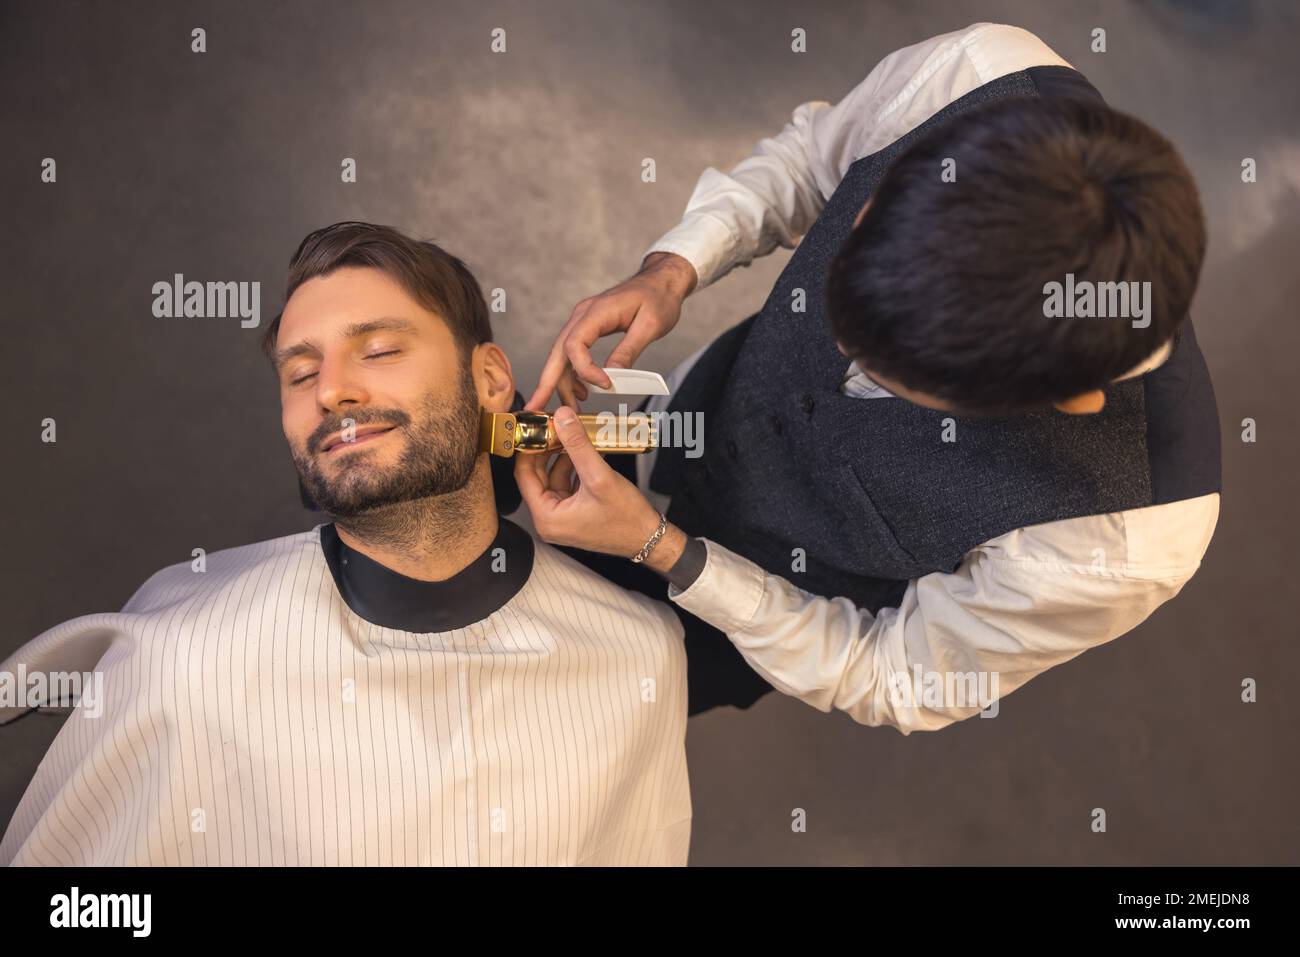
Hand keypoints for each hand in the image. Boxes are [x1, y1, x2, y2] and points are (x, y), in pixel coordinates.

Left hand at [515, 406, 686, 572]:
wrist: (649, 537)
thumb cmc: (627, 520)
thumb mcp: (599, 477)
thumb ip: (578, 445)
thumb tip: (563, 420)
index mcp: (547, 518)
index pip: (524, 476)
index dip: (529, 449)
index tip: (536, 430)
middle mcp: (550, 520)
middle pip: (537, 475)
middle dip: (547, 450)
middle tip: (555, 428)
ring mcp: (563, 516)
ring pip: (554, 476)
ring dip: (564, 456)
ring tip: (574, 436)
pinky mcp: (575, 512)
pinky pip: (567, 483)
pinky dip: (575, 467)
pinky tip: (587, 452)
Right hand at [526, 252, 697, 410]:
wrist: (660, 280)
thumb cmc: (658, 298)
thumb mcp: (650, 326)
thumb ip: (628, 350)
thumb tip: (611, 376)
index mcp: (596, 312)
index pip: (575, 345)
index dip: (584, 370)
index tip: (605, 385)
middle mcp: (583, 315)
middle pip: (557, 352)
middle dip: (546, 382)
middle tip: (537, 407)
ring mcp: (583, 320)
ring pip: (562, 355)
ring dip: (561, 382)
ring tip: (571, 407)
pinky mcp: (589, 327)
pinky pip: (573, 352)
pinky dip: (573, 373)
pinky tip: (582, 390)